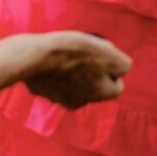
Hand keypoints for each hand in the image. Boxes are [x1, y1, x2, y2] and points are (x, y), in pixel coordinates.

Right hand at [0, 31, 130, 108]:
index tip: (104, 58)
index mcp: (99, 95)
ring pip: (75, 84)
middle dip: (94, 72)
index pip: (117, 86)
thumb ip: (122, 66)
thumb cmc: (75, 53)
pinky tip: (53, 59)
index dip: (113, 70)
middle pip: (95, 86)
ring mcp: (58, 99)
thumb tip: (121, 71)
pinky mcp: (41, 91)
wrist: (33, 57)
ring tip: (69, 55)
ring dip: (75, 72)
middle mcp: (80, 102)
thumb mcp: (110, 54)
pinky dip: (57, 72)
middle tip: (86, 55)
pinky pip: (55, 81)